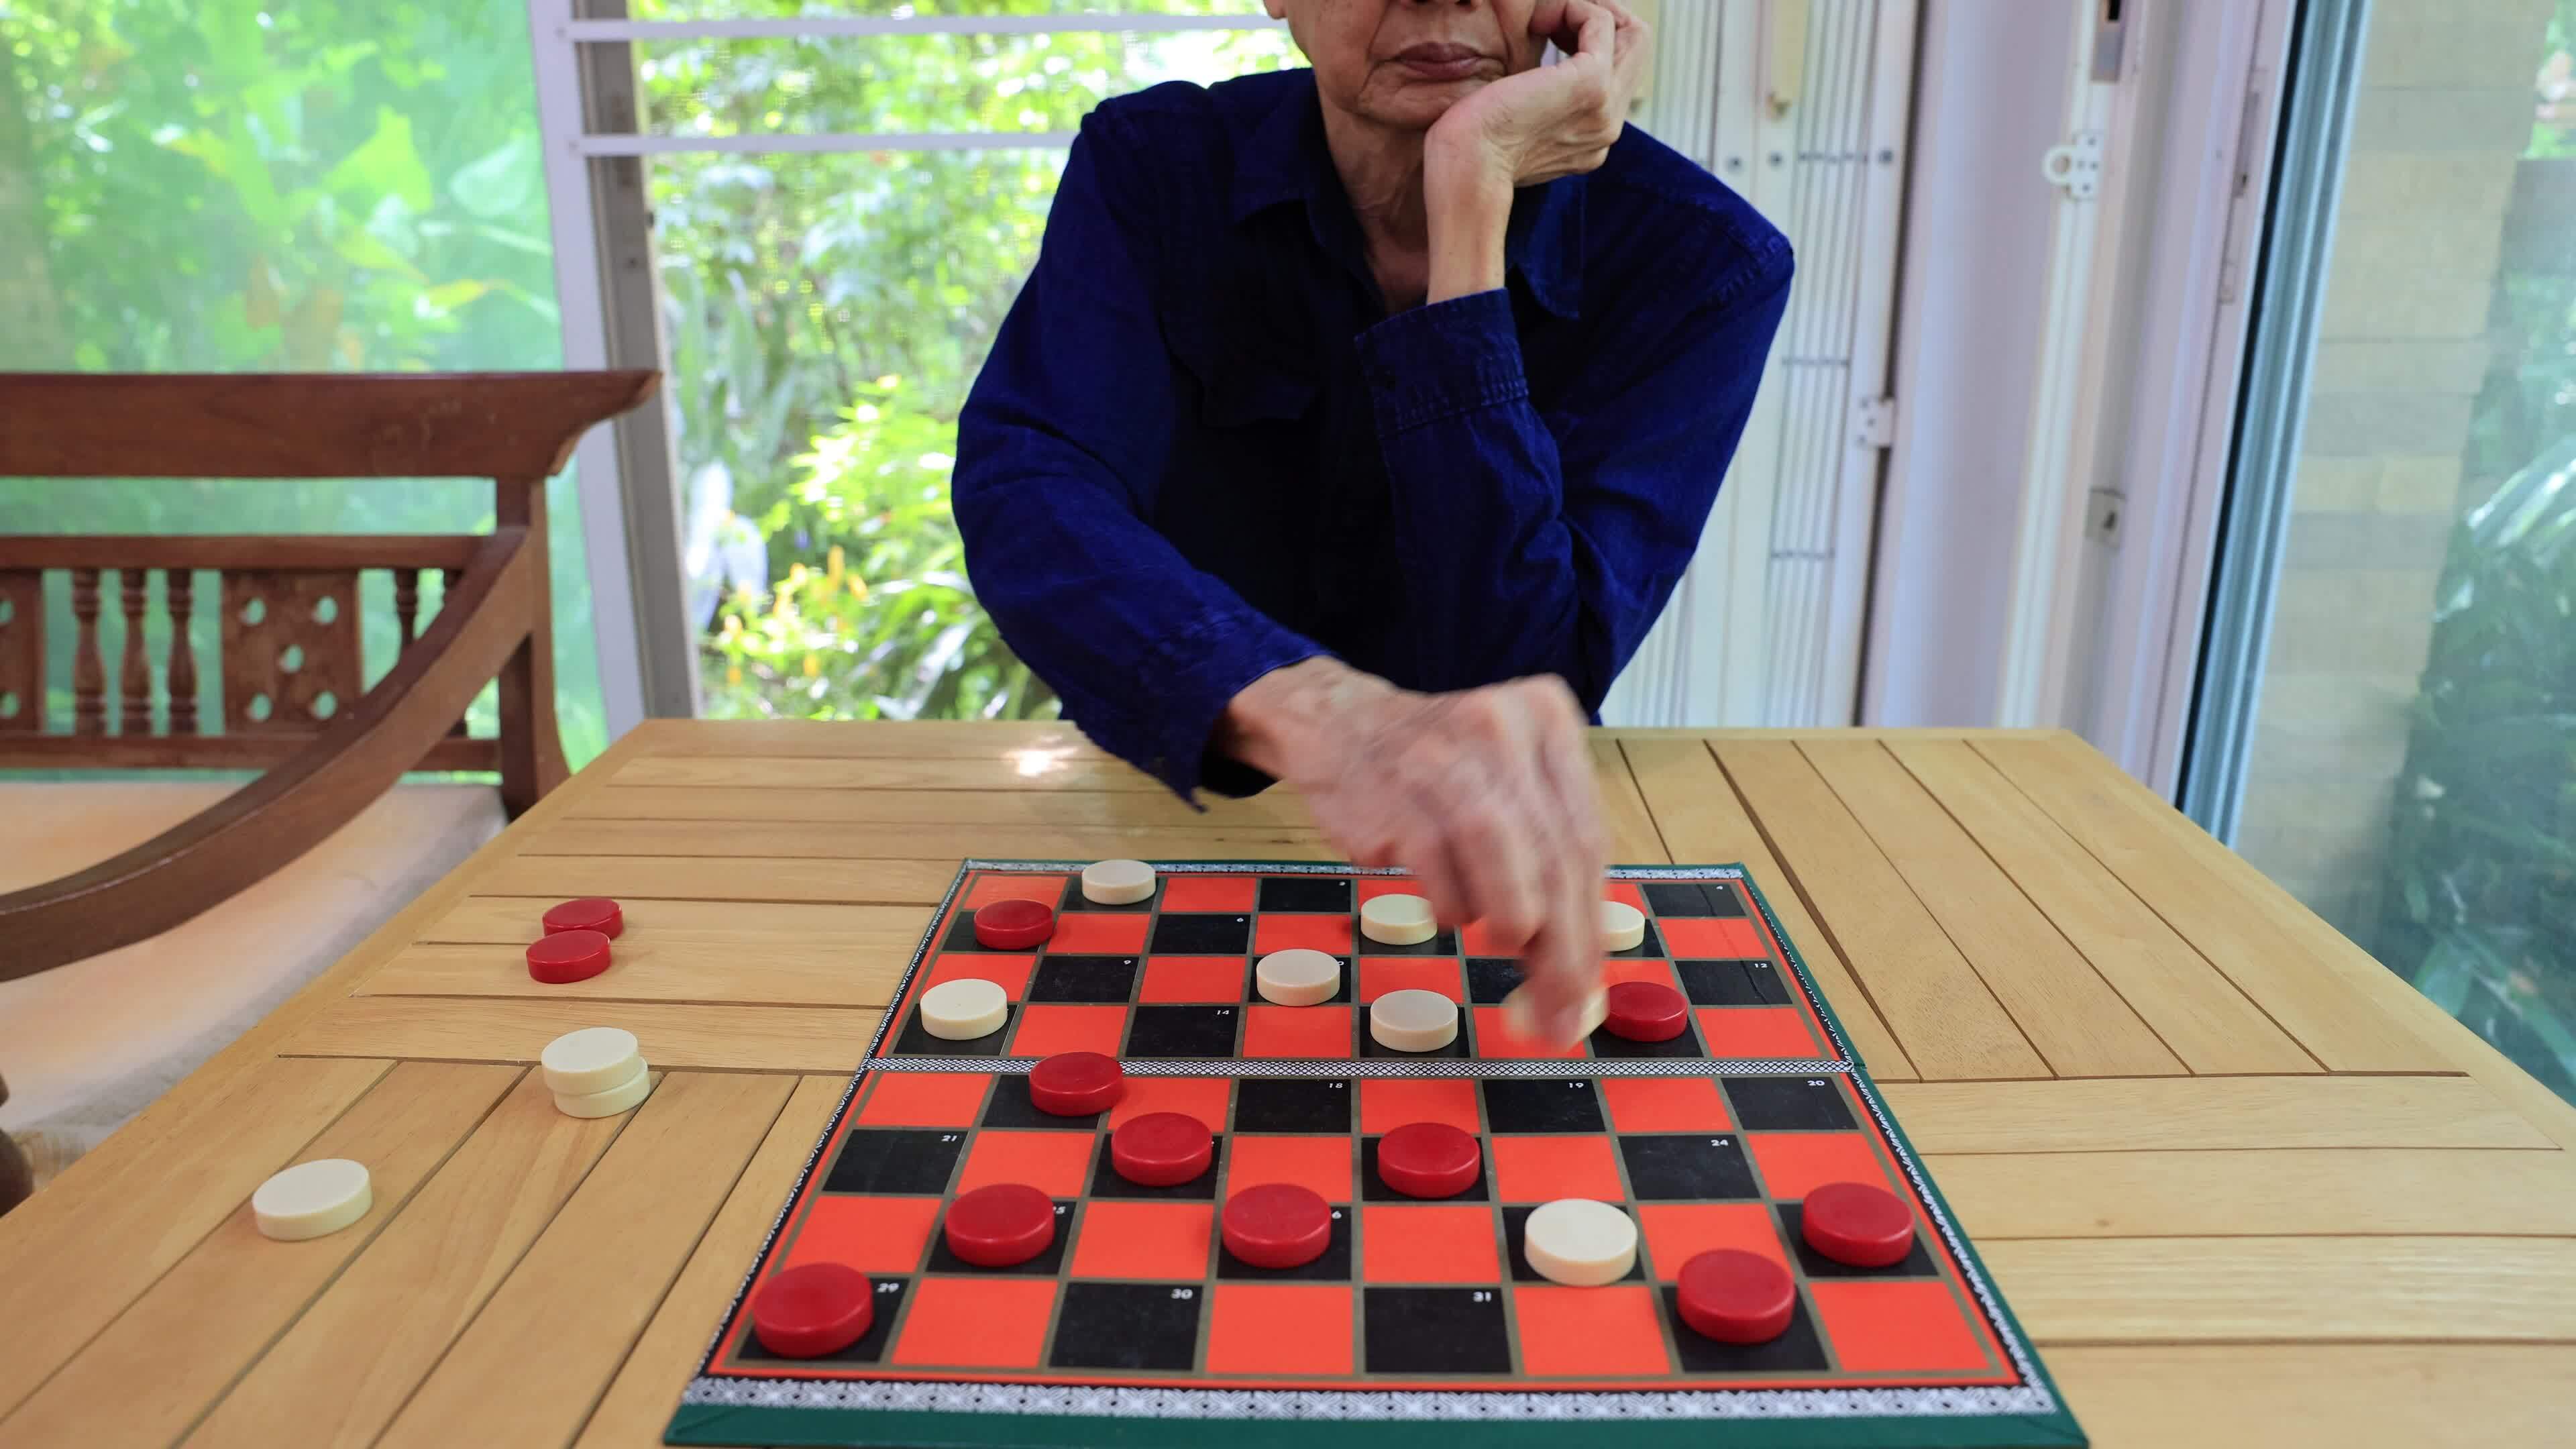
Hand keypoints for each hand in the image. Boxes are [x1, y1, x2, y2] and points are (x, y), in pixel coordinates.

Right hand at [1219, 659, 1609, 1043]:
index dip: (1592, 926)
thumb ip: (1550, 856)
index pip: (1587, 840)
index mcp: (1548, 719)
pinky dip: (1451, 909)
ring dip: (1511, 932)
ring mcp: (1447, 765)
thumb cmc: (1438, 769)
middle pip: (1555, 865)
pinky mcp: (1397, 804)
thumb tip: (1582, 974)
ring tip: (1498, 941)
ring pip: (1508, 879)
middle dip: (1563, 955)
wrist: (1341, 725)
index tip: (1590, 991)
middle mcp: (1504, 731)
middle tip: (1560, 1017)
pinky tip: (1443, 896)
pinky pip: (1444, 888)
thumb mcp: (1507, 779)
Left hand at [1425, 0, 1652, 192]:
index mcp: (1591, 141)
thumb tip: (1538, 73)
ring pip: (1630, 32)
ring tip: (1541, 21)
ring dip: (1583, 12)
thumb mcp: (1516, 128)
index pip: (1619, 75)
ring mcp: (1606, 107)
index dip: (1589, 43)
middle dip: (1599, 18)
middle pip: (1636, 49)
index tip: (1549, 32)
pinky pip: (1600, 22)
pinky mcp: (1592, 83)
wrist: (1467, 169)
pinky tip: (1537, 22)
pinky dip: (1569, 8)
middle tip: (1554, 15)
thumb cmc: (1471, 150)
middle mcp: (1607, 128)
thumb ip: (1539, 106)